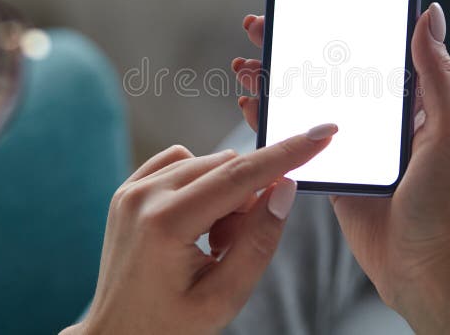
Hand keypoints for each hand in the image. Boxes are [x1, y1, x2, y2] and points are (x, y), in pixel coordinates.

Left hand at [66, 128, 335, 334]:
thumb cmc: (170, 326)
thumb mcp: (224, 296)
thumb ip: (258, 241)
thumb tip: (284, 188)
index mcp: (165, 224)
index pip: (240, 176)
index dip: (286, 154)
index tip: (321, 134)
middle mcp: (143, 196)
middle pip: (225, 167)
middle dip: (247, 198)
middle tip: (232, 245)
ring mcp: (131, 189)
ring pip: (207, 162)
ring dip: (225, 193)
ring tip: (211, 242)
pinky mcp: (128, 188)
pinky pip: (181, 162)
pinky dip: (202, 183)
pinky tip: (197, 219)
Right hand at [234, 4, 449, 302]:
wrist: (425, 265)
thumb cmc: (446, 200)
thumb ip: (436, 73)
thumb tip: (429, 12)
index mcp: (406, 103)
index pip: (362, 52)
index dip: (330, 27)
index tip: (300, 7)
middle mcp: (375, 120)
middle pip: (325, 73)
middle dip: (288, 49)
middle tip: (255, 28)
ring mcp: (349, 146)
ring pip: (303, 104)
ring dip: (272, 82)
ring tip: (244, 65)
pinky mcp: (328, 174)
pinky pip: (294, 141)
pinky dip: (270, 123)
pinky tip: (250, 106)